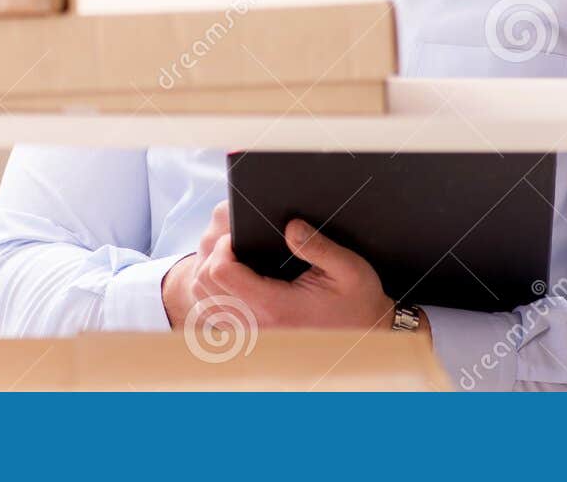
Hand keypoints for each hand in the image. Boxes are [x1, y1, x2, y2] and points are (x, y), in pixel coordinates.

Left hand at [163, 202, 396, 331]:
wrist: (364, 340)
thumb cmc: (358, 303)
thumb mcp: (349, 269)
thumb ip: (318, 245)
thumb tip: (290, 225)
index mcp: (276, 306)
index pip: (220, 272)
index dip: (224, 246)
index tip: (240, 235)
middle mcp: (257, 324)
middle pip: (203, 284)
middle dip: (213, 254)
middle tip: (237, 242)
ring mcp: (252, 334)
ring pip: (203, 301)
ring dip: (210, 274)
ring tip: (235, 258)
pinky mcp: (252, 338)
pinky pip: (214, 315)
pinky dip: (215, 293)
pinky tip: (236, 280)